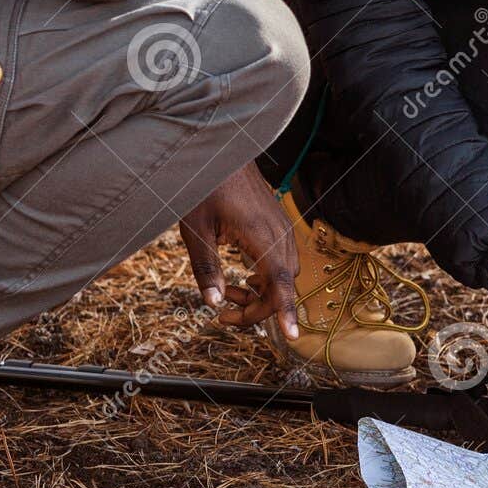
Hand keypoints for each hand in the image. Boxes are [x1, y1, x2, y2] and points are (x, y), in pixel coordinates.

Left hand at [178, 162, 299, 336]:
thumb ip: (206, 269)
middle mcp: (279, 234)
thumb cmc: (205, 186)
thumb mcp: (195, 230)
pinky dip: (265, 278)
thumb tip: (214, 303)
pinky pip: (281, 262)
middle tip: (223, 316)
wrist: (221, 151)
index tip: (292, 335)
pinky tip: (242, 275)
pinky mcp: (278, 226)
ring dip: (260, 293)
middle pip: (281, 286)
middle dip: (257, 308)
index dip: (286, 311)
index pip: (280, 283)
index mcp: (260, 236)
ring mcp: (282, 229)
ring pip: (283, 276)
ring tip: (229, 293)